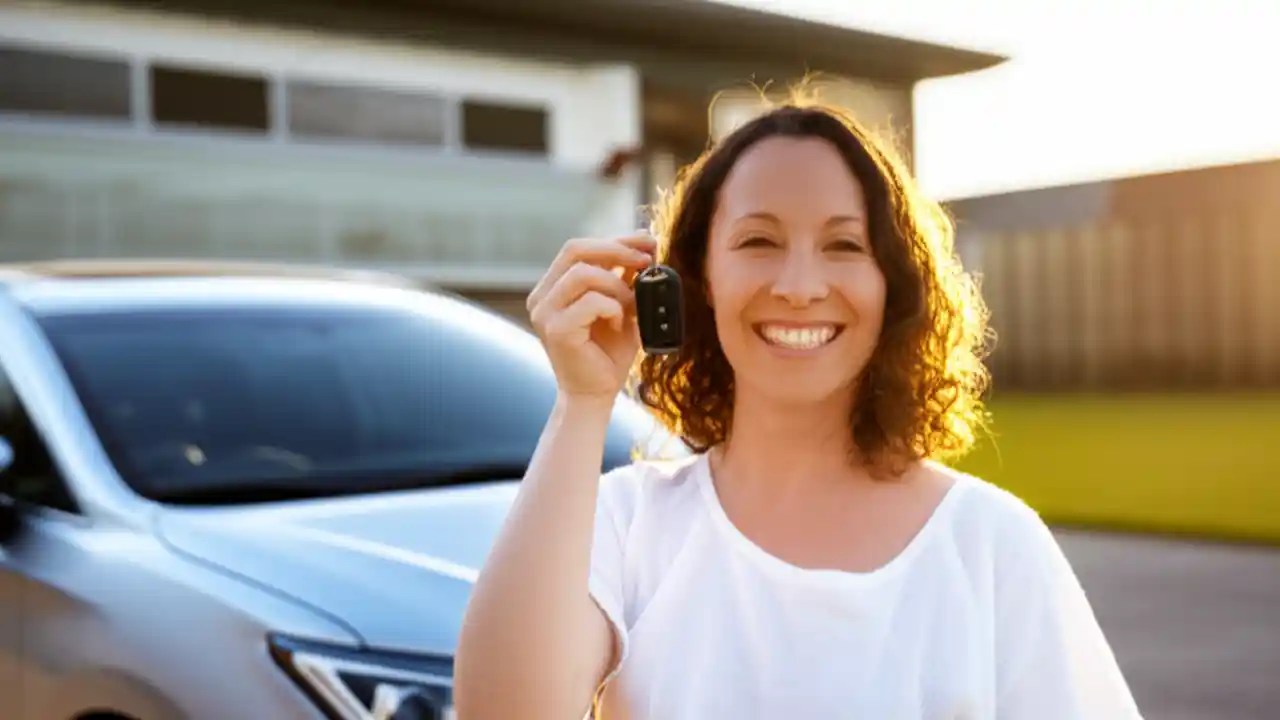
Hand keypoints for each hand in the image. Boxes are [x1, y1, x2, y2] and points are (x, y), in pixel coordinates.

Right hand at [526, 233, 657, 401]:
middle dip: (617, 250)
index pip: (579, 247)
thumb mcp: (622, 307)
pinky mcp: (556, 330)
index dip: (615, 239)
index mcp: (553, 287)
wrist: (594, 395)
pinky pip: (590, 301)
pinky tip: (618, 324)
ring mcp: (544, 312)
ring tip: (630, 305)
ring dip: (616, 285)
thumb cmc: (607, 354)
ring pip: (583, 273)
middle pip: (575, 249)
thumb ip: (625, 278)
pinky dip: (613, 308)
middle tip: (646, 260)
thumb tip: (645, 246)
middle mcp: (542, 296)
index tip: (647, 241)